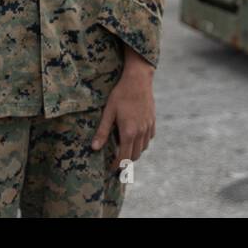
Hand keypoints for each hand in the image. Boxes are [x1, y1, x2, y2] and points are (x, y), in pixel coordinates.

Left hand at [92, 48, 155, 171]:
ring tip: (125, 148)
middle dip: (126, 160)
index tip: (111, 168)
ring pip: (143, 148)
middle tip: (116, 160)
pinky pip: (149, 138)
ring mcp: (148, 126)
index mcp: (129, 132)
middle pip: (135, 156)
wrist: (138, 79)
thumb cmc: (121, 94)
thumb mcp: (108, 112)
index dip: (117, 165)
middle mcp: (141, 132)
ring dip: (135, 151)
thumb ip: (102, 131)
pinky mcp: (152, 120)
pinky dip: (142, 142)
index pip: (124, 157)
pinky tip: (135, 136)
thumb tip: (94, 148)